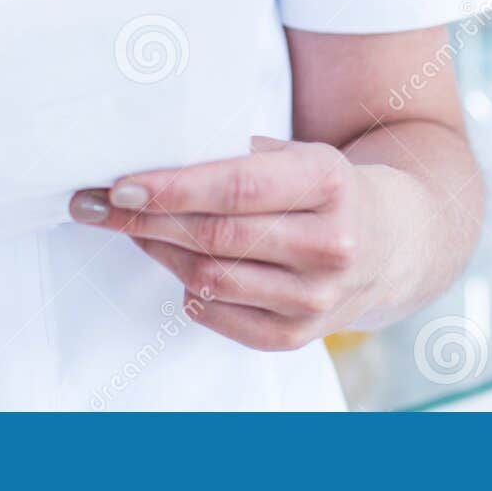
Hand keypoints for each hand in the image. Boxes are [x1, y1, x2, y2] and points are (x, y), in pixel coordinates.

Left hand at [70, 137, 389, 351]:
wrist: (394, 242)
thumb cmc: (326, 188)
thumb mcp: (298, 154)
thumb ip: (237, 156)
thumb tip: (153, 162)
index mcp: (329, 181)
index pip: (238, 187)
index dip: (173, 188)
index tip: (120, 185)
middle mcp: (330, 243)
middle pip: (216, 235)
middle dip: (146, 219)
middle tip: (97, 206)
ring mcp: (317, 298)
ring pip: (210, 278)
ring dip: (161, 252)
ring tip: (135, 229)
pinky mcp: (299, 335)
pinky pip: (221, 316)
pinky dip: (191, 291)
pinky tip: (180, 266)